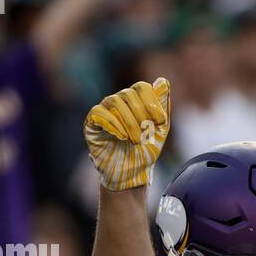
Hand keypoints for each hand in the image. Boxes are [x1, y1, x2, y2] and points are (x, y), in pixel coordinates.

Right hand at [83, 77, 170, 191]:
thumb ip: (162, 106)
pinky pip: (98, 113)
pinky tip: (121, 137)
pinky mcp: (91, 124)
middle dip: (140, 114)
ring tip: (135, 140)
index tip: (161, 121)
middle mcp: (117, 102)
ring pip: (113, 102)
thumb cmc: (145, 152)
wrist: (131, 175)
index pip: (141, 87)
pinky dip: (113, 124)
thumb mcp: (160, 130)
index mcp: (134, 102)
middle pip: (128, 94)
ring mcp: (103, 111)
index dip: (152, 102)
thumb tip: (163, 81)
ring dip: (128, 121)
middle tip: (145, 135)